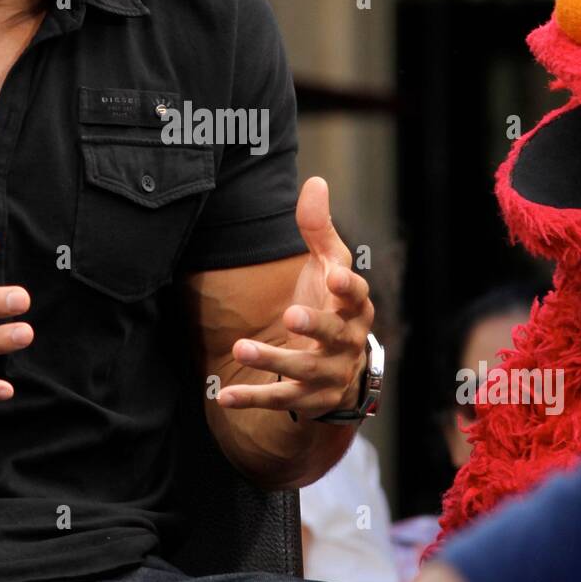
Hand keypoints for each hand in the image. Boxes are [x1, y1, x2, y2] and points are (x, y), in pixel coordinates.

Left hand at [217, 176, 373, 419]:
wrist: (339, 368)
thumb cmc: (329, 302)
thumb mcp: (327, 265)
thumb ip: (318, 228)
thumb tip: (315, 181)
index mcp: (354, 306)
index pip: (357, 294)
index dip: (348, 286)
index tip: (334, 275)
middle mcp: (348, 341)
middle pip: (335, 333)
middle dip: (314, 325)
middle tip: (289, 315)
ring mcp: (330, 373)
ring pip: (304, 369)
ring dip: (273, 359)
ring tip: (240, 348)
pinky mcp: (310, 398)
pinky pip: (281, 400)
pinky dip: (252, 398)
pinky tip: (223, 396)